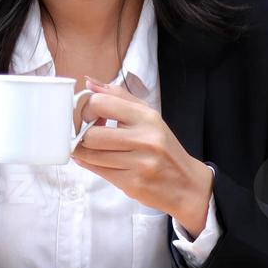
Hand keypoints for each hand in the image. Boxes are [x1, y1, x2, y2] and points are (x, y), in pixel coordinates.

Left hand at [71, 77, 212, 235]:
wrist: (186, 183)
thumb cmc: (163, 147)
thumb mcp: (147, 116)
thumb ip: (118, 97)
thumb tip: (88, 84)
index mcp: (147, 117)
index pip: (101, 104)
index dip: (86, 110)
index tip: (88, 117)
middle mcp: (145, 139)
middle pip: (91, 134)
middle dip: (81, 136)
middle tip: (84, 135)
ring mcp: (140, 163)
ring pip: (91, 155)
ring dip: (82, 152)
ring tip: (88, 148)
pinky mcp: (133, 183)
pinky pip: (98, 171)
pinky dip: (89, 165)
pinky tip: (93, 160)